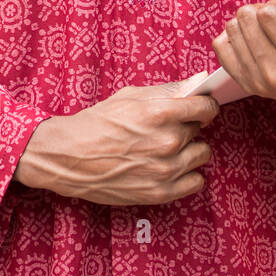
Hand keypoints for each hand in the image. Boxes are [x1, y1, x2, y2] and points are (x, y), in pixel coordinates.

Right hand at [13, 73, 219, 204]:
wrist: (69, 157)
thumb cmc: (98, 122)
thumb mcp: (131, 96)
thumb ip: (168, 90)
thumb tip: (198, 82)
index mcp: (160, 113)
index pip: (206, 108)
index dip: (204, 106)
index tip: (200, 108)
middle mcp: (168, 142)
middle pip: (200, 130)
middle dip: (187, 127)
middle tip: (166, 128)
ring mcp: (166, 170)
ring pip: (202, 155)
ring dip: (189, 150)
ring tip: (167, 149)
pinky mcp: (161, 193)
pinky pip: (196, 182)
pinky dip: (188, 175)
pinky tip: (170, 167)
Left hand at [212, 0, 275, 105]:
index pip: (267, 14)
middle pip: (246, 18)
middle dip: (261, 11)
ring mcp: (258, 81)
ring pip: (232, 29)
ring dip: (248, 23)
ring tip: (267, 30)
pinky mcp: (246, 84)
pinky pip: (221, 46)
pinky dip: (233, 37)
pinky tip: (251, 39)